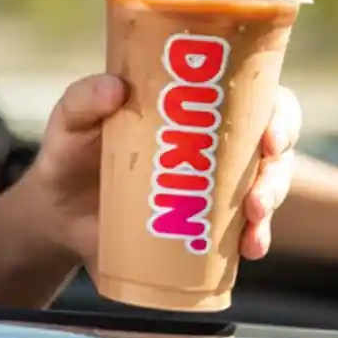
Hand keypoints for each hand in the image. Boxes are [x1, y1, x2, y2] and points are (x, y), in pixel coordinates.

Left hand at [23, 74, 301, 266]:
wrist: (58, 215)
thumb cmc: (69, 154)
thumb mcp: (69, 122)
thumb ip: (82, 100)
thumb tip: (114, 88)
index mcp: (198, 106)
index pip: (258, 99)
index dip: (280, 116)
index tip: (270, 138)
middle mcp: (216, 143)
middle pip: (273, 148)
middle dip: (277, 173)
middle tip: (258, 198)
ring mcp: (216, 186)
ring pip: (267, 188)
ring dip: (271, 207)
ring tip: (253, 228)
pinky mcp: (206, 224)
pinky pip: (245, 229)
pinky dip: (255, 239)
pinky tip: (250, 249)